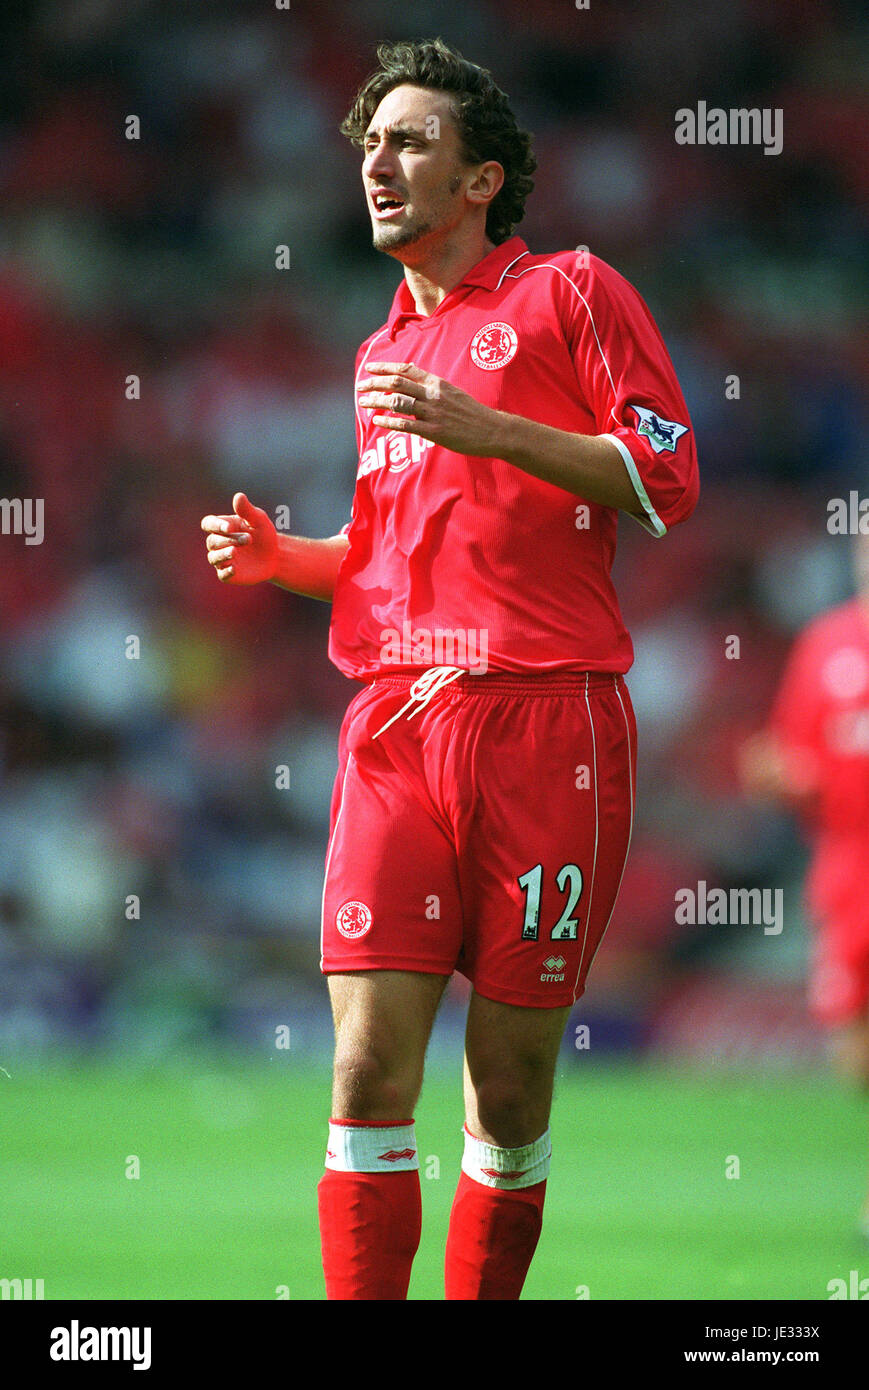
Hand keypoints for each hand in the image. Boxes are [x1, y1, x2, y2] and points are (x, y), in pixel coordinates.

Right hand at [200, 492, 277, 584]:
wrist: (275, 555)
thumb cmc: (264, 534)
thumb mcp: (258, 520)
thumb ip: (247, 510)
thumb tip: (238, 496)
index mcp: (222, 527)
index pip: (208, 524)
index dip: (215, 525)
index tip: (229, 527)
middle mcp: (219, 543)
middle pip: (213, 541)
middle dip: (229, 540)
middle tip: (249, 539)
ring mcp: (222, 560)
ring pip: (213, 558)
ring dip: (223, 554)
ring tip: (235, 551)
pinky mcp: (228, 574)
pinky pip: (222, 574)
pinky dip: (226, 571)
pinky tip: (235, 568)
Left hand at [356, 361, 501, 456]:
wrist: (492, 429)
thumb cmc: (473, 413)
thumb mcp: (454, 394)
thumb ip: (434, 390)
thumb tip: (415, 390)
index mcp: (437, 383)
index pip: (407, 370)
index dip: (386, 367)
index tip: (370, 368)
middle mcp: (433, 394)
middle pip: (397, 383)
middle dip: (375, 383)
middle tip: (360, 386)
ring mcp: (433, 413)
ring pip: (398, 402)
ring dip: (377, 401)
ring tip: (363, 403)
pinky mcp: (434, 431)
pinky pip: (406, 424)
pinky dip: (389, 421)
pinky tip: (377, 421)